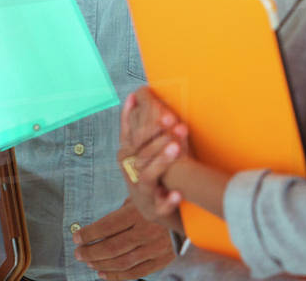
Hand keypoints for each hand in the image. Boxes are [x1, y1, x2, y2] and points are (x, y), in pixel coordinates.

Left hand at [72, 198, 177, 279]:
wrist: (196, 211)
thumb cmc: (166, 198)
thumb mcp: (145, 193)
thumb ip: (127, 204)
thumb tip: (105, 218)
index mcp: (139, 211)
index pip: (107, 226)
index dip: (89, 233)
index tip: (77, 237)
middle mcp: (145, 230)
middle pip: (111, 246)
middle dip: (91, 251)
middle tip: (78, 253)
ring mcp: (154, 247)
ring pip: (122, 261)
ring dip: (101, 264)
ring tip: (89, 263)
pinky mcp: (163, 259)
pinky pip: (137, 271)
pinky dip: (118, 276)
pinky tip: (105, 274)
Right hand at [118, 89, 188, 228]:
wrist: (152, 208)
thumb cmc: (150, 170)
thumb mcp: (141, 147)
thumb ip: (135, 123)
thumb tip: (135, 94)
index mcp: (127, 154)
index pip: (132, 136)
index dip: (146, 123)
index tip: (164, 112)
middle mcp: (131, 172)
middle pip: (140, 152)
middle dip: (159, 137)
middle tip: (177, 124)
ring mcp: (140, 191)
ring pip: (148, 175)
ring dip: (162, 161)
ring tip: (176, 149)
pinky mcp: (152, 210)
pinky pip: (159, 206)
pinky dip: (167, 200)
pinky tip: (178, 193)